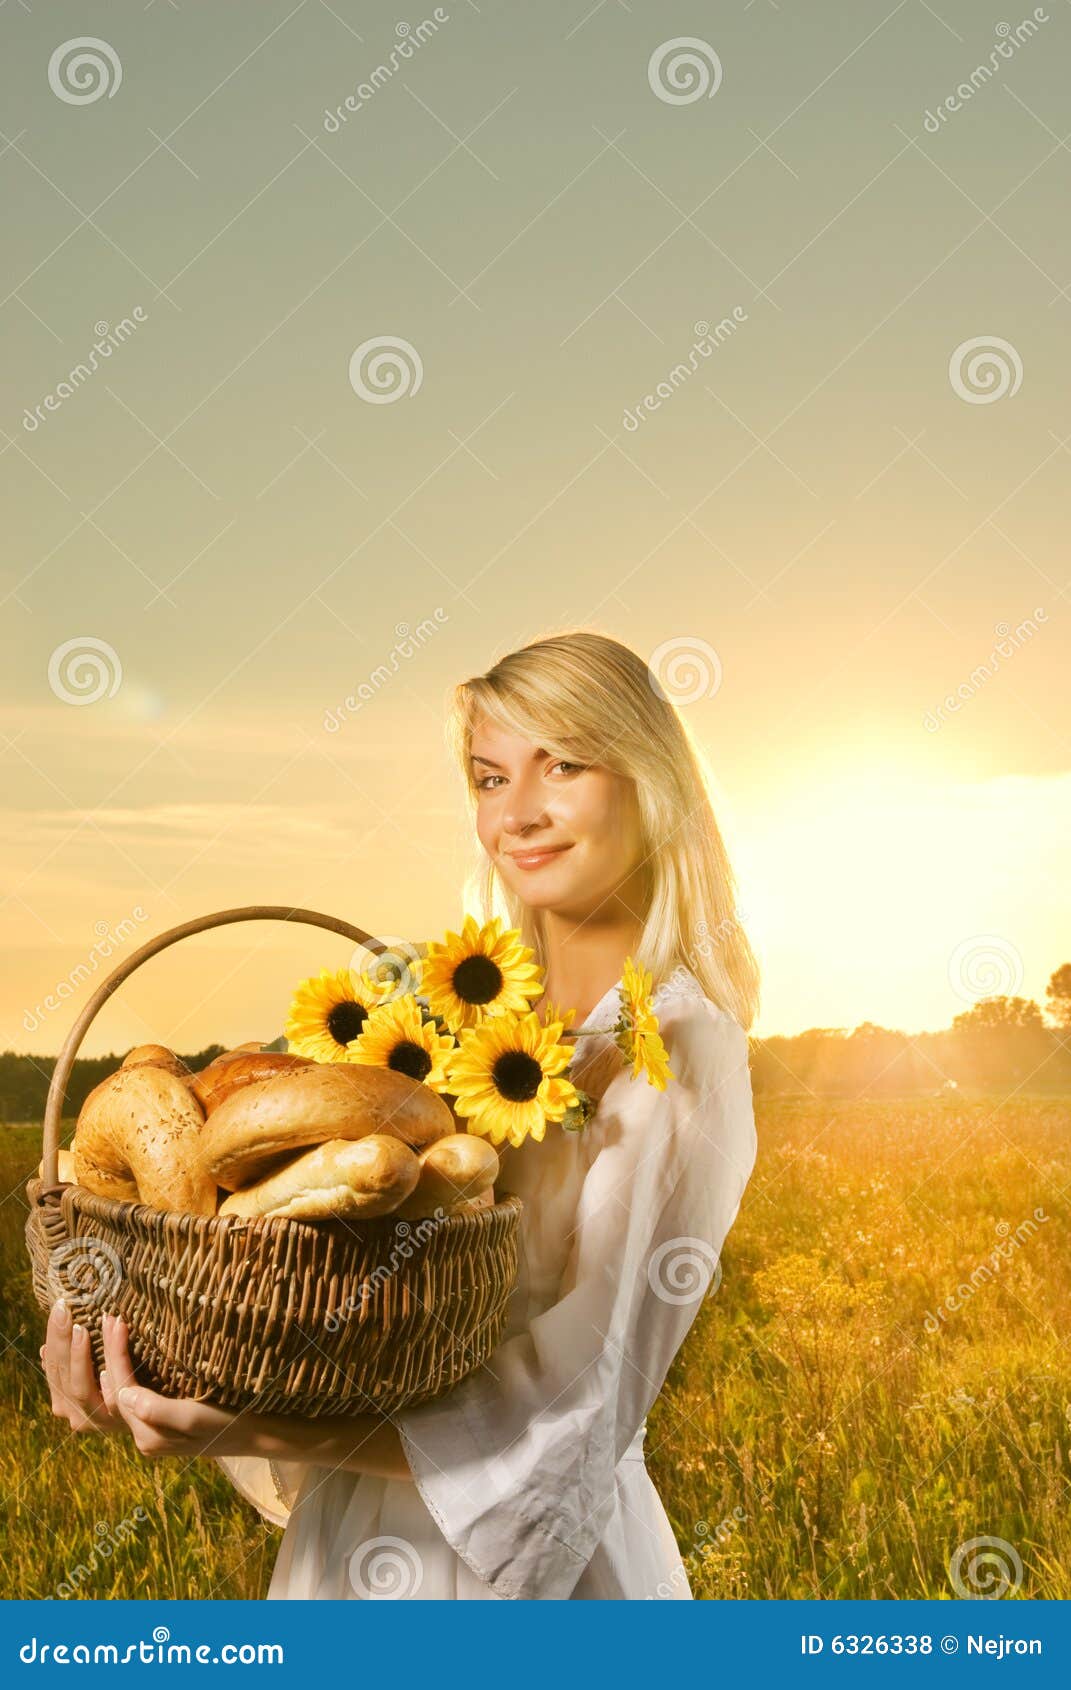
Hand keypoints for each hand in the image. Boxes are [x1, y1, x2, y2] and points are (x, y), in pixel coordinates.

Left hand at [41, 1302, 252, 1459]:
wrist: (254, 1433)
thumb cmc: (230, 1422)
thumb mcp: (197, 1416)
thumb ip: (158, 1410)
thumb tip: (124, 1393)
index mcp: (148, 1435)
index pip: (120, 1390)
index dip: (115, 1354)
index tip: (115, 1319)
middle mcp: (140, 1435)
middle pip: (105, 1394)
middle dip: (97, 1356)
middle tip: (97, 1318)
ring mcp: (145, 1428)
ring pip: (106, 1396)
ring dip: (93, 1365)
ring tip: (85, 1332)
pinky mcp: (153, 1418)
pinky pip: (117, 1395)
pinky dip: (104, 1373)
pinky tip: (101, 1355)